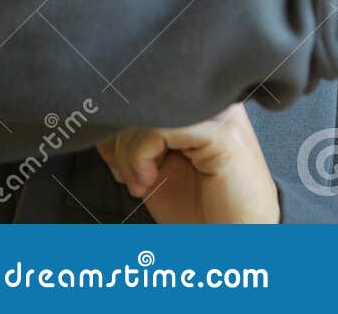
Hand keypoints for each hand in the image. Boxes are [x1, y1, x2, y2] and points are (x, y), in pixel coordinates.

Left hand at [97, 103, 279, 223]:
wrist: (234, 239)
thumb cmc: (200, 209)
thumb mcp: (154, 172)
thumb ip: (134, 145)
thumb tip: (103, 126)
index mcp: (203, 106)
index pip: (147, 98)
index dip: (120, 133)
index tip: (121, 170)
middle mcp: (215, 102)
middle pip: (145, 102)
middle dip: (121, 146)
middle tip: (130, 181)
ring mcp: (221, 116)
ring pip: (149, 113)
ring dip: (128, 155)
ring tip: (141, 184)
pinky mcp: (222, 135)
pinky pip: (161, 129)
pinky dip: (140, 157)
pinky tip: (149, 182)